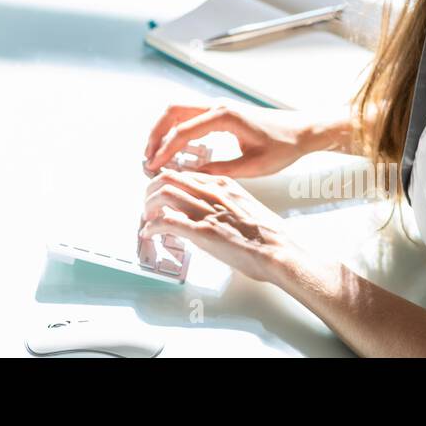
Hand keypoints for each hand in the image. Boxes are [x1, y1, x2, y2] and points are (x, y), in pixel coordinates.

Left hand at [139, 169, 297, 282]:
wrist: (279, 251)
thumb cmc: (269, 235)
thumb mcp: (245, 207)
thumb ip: (224, 203)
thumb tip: (208, 212)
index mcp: (223, 184)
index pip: (183, 174)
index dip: (165, 183)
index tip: (159, 193)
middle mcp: (211, 191)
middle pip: (167, 178)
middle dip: (150, 191)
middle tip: (147, 206)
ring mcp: (205, 210)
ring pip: (162, 194)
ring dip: (148, 207)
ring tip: (146, 219)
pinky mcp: (202, 231)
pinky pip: (166, 222)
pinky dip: (151, 227)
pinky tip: (149, 234)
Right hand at [142, 101, 322, 177]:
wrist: (302, 130)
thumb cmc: (283, 146)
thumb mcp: (253, 166)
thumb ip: (220, 170)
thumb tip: (192, 175)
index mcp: (224, 116)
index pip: (184, 131)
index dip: (165, 150)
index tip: (153, 166)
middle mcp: (217, 106)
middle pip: (173, 111)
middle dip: (156, 134)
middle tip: (147, 157)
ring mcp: (217, 106)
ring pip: (178, 110)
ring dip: (163, 129)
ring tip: (155, 153)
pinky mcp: (220, 111)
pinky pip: (189, 115)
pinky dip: (175, 129)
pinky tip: (174, 149)